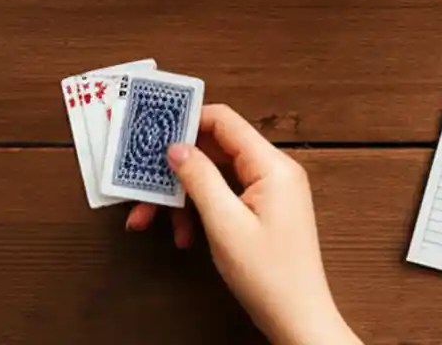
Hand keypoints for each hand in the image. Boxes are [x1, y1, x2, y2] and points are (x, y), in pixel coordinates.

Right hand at [126, 105, 361, 344]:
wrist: (298, 320)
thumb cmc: (270, 276)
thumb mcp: (225, 224)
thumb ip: (199, 178)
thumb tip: (176, 147)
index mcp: (272, 167)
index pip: (225, 122)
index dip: (188, 121)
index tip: (154, 131)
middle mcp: (273, 172)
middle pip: (214, 150)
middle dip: (175, 170)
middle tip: (142, 185)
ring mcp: (268, 192)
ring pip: (213, 177)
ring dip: (181, 198)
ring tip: (151, 221)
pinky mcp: (261, 211)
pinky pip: (223, 197)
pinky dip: (198, 212)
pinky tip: (183, 236)